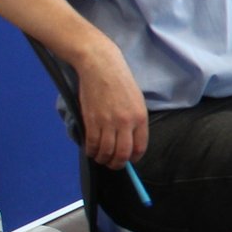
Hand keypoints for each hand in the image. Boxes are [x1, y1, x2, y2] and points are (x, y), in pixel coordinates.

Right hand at [75, 47, 148, 167]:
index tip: (129, 160)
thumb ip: (135, 120)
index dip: (134, 157)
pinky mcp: (91, 119)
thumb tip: (131, 140)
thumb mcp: (137, 100)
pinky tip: (91, 150)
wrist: (101, 66)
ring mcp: (108, 122)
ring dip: (103, 159)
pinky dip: (91, 150)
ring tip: (101, 158)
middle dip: (118, 164)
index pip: (140, 147)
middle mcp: (126, 122)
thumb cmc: (120, 81)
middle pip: (122, 153)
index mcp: (140, 117)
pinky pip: (91, 143)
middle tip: (113, 164)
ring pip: (106, 151)